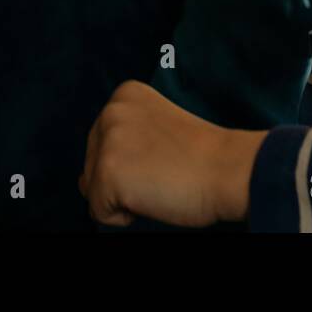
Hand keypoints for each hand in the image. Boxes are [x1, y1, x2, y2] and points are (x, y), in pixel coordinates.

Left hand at [79, 80, 262, 227]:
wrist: (229, 169)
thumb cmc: (203, 156)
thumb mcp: (157, 129)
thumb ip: (123, 140)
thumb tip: (82, 180)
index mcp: (126, 95)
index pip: (102, 143)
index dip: (132, 161)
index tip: (164, 155)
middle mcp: (111, 112)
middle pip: (92, 166)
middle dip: (123, 178)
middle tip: (164, 170)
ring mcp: (107, 142)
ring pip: (93, 190)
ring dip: (124, 196)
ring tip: (159, 180)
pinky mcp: (106, 174)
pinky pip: (99, 213)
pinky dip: (124, 216)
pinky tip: (154, 195)